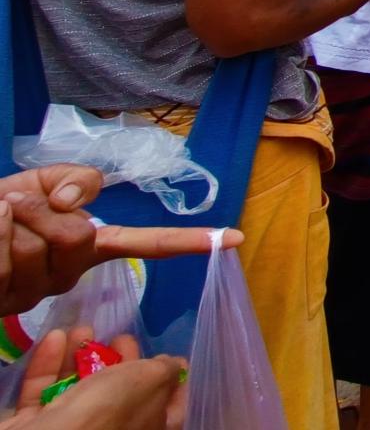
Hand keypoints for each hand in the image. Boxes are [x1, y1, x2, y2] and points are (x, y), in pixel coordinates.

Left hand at [0, 166, 242, 317]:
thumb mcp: (37, 182)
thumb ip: (71, 180)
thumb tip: (75, 205)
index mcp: (85, 247)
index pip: (145, 244)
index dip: (189, 242)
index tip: (234, 239)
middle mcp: (68, 276)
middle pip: (78, 236)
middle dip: (40, 211)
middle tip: (12, 205)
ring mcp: (35, 293)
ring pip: (39, 247)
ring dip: (7, 223)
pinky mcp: (6, 302)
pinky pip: (6, 256)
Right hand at [10, 327, 186, 428]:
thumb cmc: (108, 410)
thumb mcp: (149, 381)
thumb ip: (165, 370)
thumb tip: (174, 364)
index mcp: (149, 428)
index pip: (170, 407)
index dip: (171, 380)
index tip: (165, 355)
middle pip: (122, 394)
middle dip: (121, 361)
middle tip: (119, 338)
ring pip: (80, 390)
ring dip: (81, 356)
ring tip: (83, 330)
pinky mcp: (40, 425)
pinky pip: (44, 393)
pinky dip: (50, 365)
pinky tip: (57, 339)